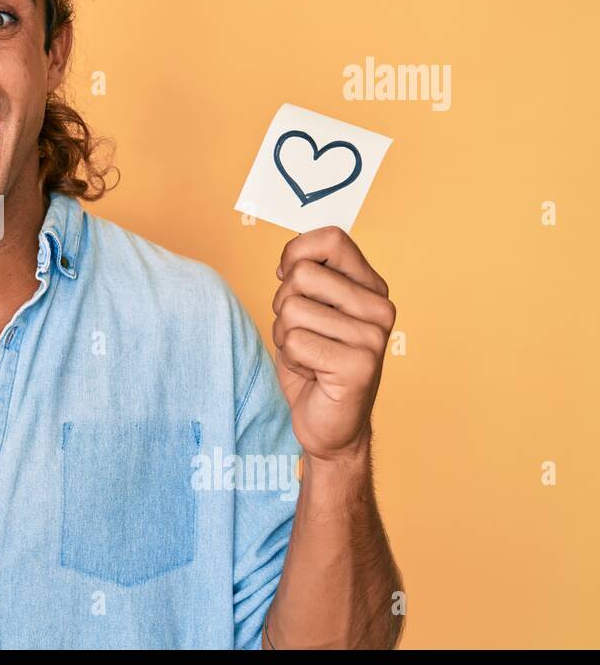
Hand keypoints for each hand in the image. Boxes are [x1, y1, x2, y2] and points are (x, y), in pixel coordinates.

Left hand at [271, 226, 395, 463]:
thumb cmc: (315, 364)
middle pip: (302, 274)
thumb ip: (308, 279)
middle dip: (284, 305)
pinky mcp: (360, 365)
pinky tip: (314, 374)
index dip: (296, 252)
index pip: (332, 239)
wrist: (331, 425)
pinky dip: (292, 360)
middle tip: (303, 334)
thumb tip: (292, 258)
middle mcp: (380, 307)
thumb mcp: (310, 310)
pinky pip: (295, 342)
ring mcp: (373, 336)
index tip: (288, 276)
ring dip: (286, 337)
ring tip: (310, 357)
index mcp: (371, 287)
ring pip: (292, 310)